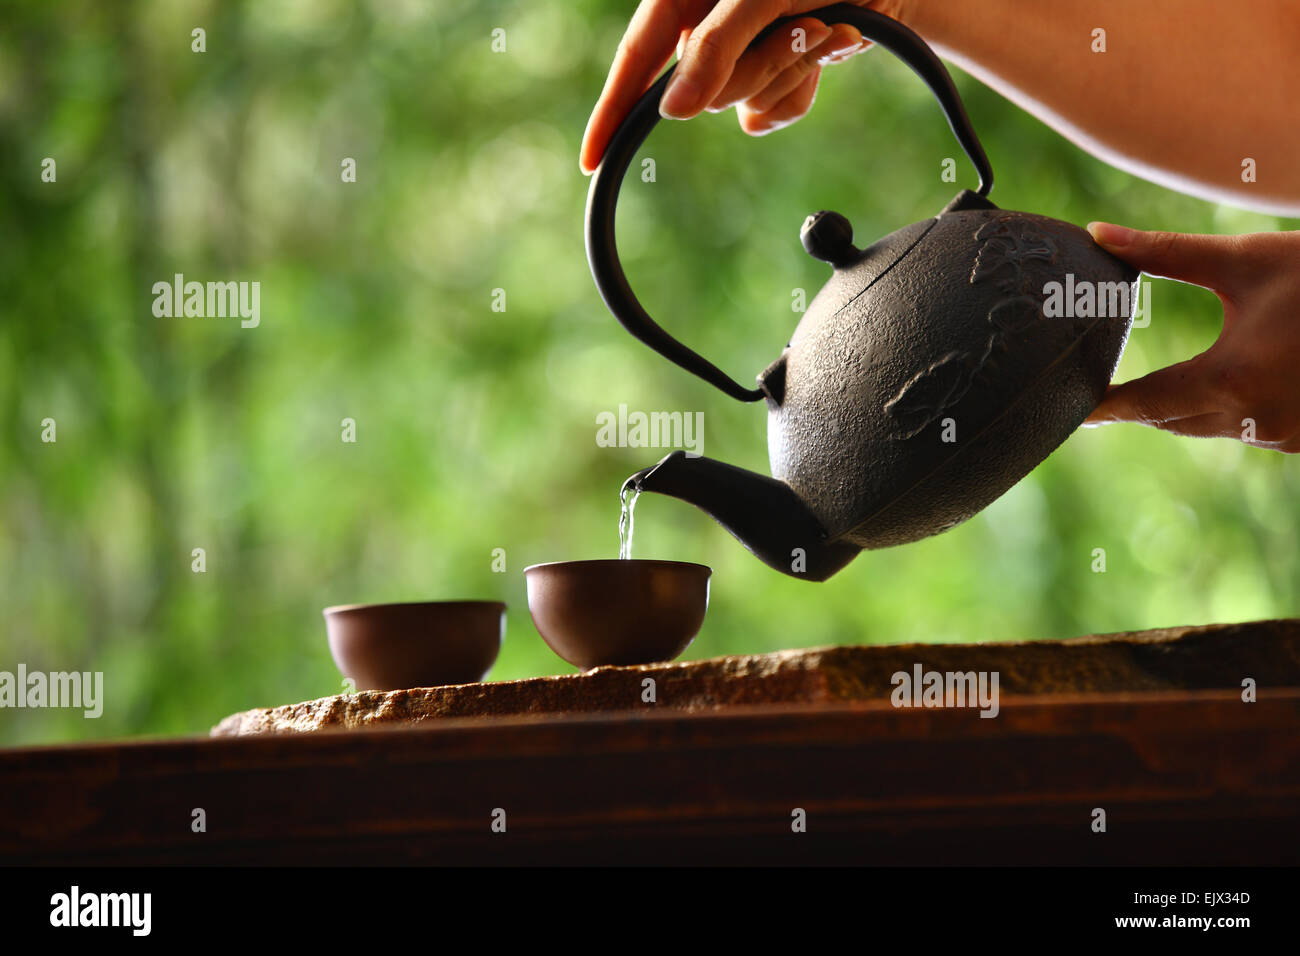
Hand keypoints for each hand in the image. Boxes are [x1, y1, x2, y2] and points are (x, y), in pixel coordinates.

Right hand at [580, 1, 908, 173]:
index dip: (611, 111)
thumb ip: (716, 46)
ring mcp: (740, 53)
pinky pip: (774, 114)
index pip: (635, 59)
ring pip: (743, 105)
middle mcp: (707, 26)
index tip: (590, 158)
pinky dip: (807, 87)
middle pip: (705, 90)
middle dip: (761, 65)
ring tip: (828, 24)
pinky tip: (833, 46)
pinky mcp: (773, 74)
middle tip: (808, 23)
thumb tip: (673, 111)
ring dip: (795, 70)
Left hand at [1084, 223, 1299, 452]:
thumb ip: (1164, 254)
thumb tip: (1098, 235)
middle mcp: (1255, 420)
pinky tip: (1216, 386)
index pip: (1143, 403)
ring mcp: (1285, 436)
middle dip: (1137, 405)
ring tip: (1142, 390)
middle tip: (1096, 393)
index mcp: (1231, 380)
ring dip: (1181, 406)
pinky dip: (1224, 409)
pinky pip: (1245, 429)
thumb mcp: (1245, 259)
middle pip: (1169, 420)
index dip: (1102, 405)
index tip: (1069, 405)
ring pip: (1207, 427)